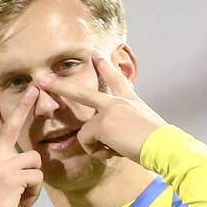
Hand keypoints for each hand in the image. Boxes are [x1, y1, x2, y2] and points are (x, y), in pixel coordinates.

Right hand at [0, 86, 43, 206]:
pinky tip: (20, 204)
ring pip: (35, 161)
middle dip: (23, 106)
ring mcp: (1, 166)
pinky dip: (33, 194)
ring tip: (20, 198)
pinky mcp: (11, 178)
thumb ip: (3, 170)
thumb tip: (26, 164)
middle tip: (34, 88)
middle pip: (10, 126)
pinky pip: (36, 178)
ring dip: (33, 183)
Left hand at [38, 51, 166, 162]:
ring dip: (97, 147)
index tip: (96, 54)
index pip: (116, 80)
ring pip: (85, 131)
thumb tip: (108, 141)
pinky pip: (87, 143)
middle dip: (60, 86)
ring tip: (116, 150)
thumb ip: (124, 129)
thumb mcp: (141, 129)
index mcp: (130, 101)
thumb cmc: (157, 142)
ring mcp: (108, 110)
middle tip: (42, 79)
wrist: (163, 144)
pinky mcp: (101, 123)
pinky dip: (98, 152)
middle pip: (83, 93)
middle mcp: (118, 102)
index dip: (105, 67)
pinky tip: (114, 151)